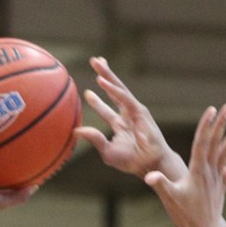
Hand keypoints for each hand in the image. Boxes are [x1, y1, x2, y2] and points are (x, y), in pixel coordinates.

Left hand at [76, 57, 178, 180]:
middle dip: (104, 76)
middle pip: (114, 91)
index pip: (107, 109)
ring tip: (97, 61)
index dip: (97, 101)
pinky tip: (102, 81)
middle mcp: (128, 115)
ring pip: (119, 88)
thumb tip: (75, 130)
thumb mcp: (108, 151)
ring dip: (107, 74)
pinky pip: (124, 98)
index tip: (87, 92)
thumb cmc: (132, 161)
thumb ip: (94, 139)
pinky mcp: (140, 111)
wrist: (150, 165)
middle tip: (94, 61)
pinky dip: (113, 89)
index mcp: (121, 125)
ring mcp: (134, 111)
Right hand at [144, 104, 225, 226]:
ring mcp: (218, 179)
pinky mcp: (222, 187)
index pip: (202, 143)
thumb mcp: (170, 198)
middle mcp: (210, 172)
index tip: (212, 110)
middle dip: (222, 124)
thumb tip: (149, 176)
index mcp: (197, 171)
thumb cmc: (184, 216)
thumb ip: (160, 185)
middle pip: (217, 143)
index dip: (207, 125)